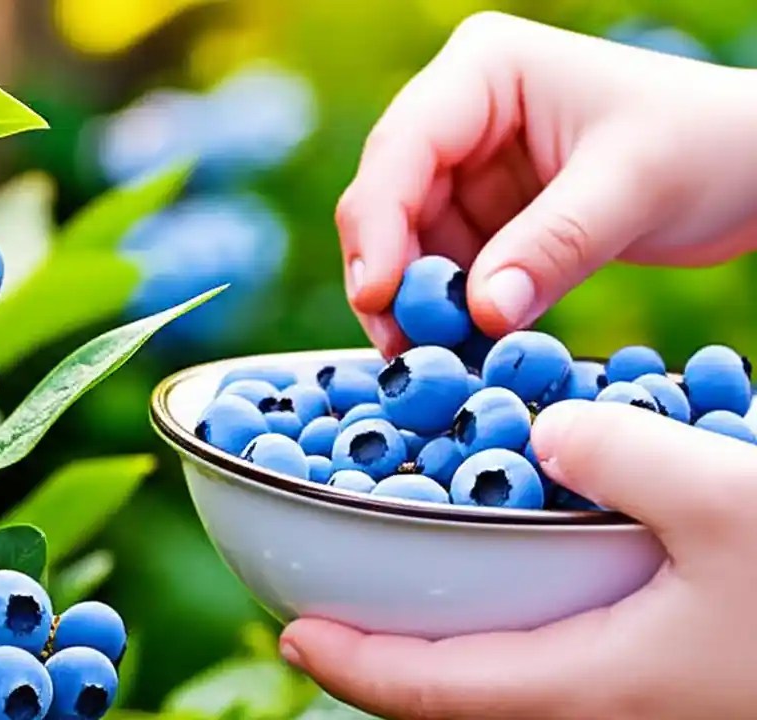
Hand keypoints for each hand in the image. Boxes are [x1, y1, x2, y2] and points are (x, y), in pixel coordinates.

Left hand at [280, 401, 756, 718]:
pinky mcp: (675, 673)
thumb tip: (547, 428)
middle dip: (389, 660)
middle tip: (335, 607)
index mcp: (596, 681)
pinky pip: (564, 655)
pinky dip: (515, 621)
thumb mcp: (730, 499)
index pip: (438, 690)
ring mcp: (643, 697)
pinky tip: (522, 572)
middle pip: (462, 695)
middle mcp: (607, 703)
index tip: (292, 629)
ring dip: (449, 643)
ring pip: (512, 679)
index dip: (354, 665)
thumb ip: (620, 455)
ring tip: (409, 586)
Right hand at [336, 12, 756, 355]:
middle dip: (393, 276)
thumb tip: (482, 314)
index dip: (379, 224)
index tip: (379, 296)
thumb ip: (553, 248)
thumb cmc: (709, 145)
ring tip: (439, 360)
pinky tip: (465, 349)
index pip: (405, 148)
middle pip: (390, 200)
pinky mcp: (487, 215)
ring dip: (419, 305)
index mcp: (484, 69)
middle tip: (402, 349)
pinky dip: (451, 313)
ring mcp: (470, 166)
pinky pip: (447, 269)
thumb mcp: (631, 189)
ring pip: (409, 244)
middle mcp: (461, 113)